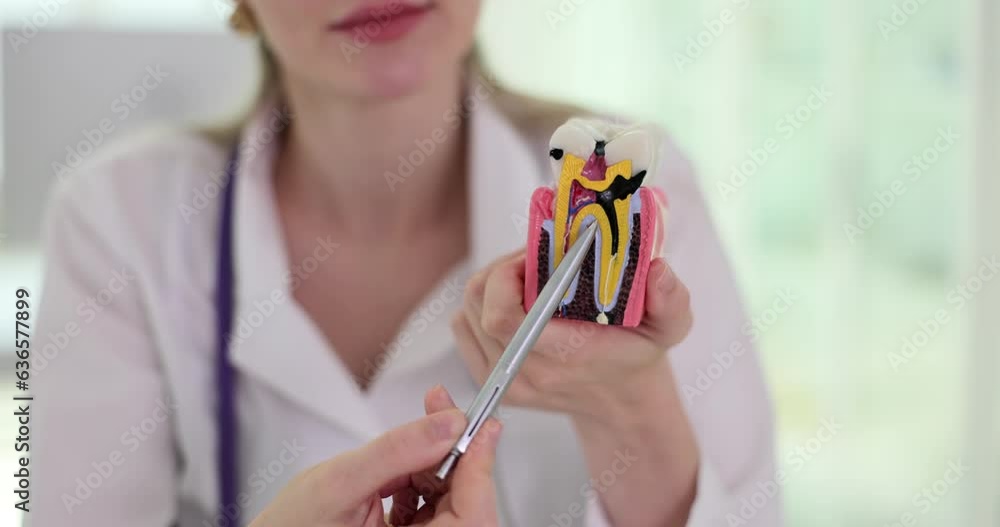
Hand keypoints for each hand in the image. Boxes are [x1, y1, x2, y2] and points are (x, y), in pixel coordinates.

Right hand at [250, 386, 501, 526]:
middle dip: (455, 455)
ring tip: (408, 442)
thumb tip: (445, 424)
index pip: (474, 515)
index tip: (483, 424)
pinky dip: (418, 478)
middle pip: (465, 505)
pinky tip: (399, 465)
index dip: (482, 466)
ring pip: (449, 501)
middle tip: (444, 412)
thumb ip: (397, 452)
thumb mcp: (342, 482)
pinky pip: (429, 506)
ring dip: (434, 464)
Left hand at [453, 250, 697, 526]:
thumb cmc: (638, 354)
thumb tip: (659, 269)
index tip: (534, 256)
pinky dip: (479, 304)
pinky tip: (513, 298)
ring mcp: (506, 380)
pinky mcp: (491, 379)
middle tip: (531, 258)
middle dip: (500, 271)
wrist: (619, 402)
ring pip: (467, 312)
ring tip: (525, 275)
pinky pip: (464, 328)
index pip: (503, 318)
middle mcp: (529, 373)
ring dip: (490, 284)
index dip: (507, 276)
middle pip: (479, 307)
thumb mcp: (669, 326)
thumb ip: (671, 300)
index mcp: (567, 356)